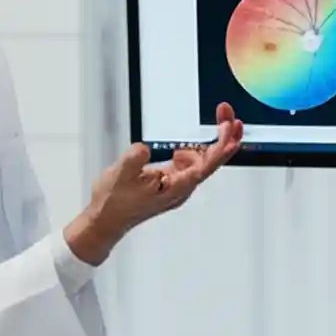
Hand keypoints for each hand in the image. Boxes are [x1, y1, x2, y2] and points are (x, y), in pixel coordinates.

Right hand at [64, 103, 243, 264]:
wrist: (106, 221)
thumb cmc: (114, 203)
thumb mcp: (119, 176)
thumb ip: (133, 161)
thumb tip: (144, 148)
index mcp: (177, 187)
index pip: (206, 164)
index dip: (220, 144)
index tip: (227, 126)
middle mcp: (183, 186)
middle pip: (212, 160)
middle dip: (224, 136)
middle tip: (229, 114)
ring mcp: (179, 183)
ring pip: (204, 160)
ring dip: (212, 141)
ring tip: (218, 118)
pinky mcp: (171, 180)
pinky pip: (191, 163)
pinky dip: (195, 149)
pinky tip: (184, 144)